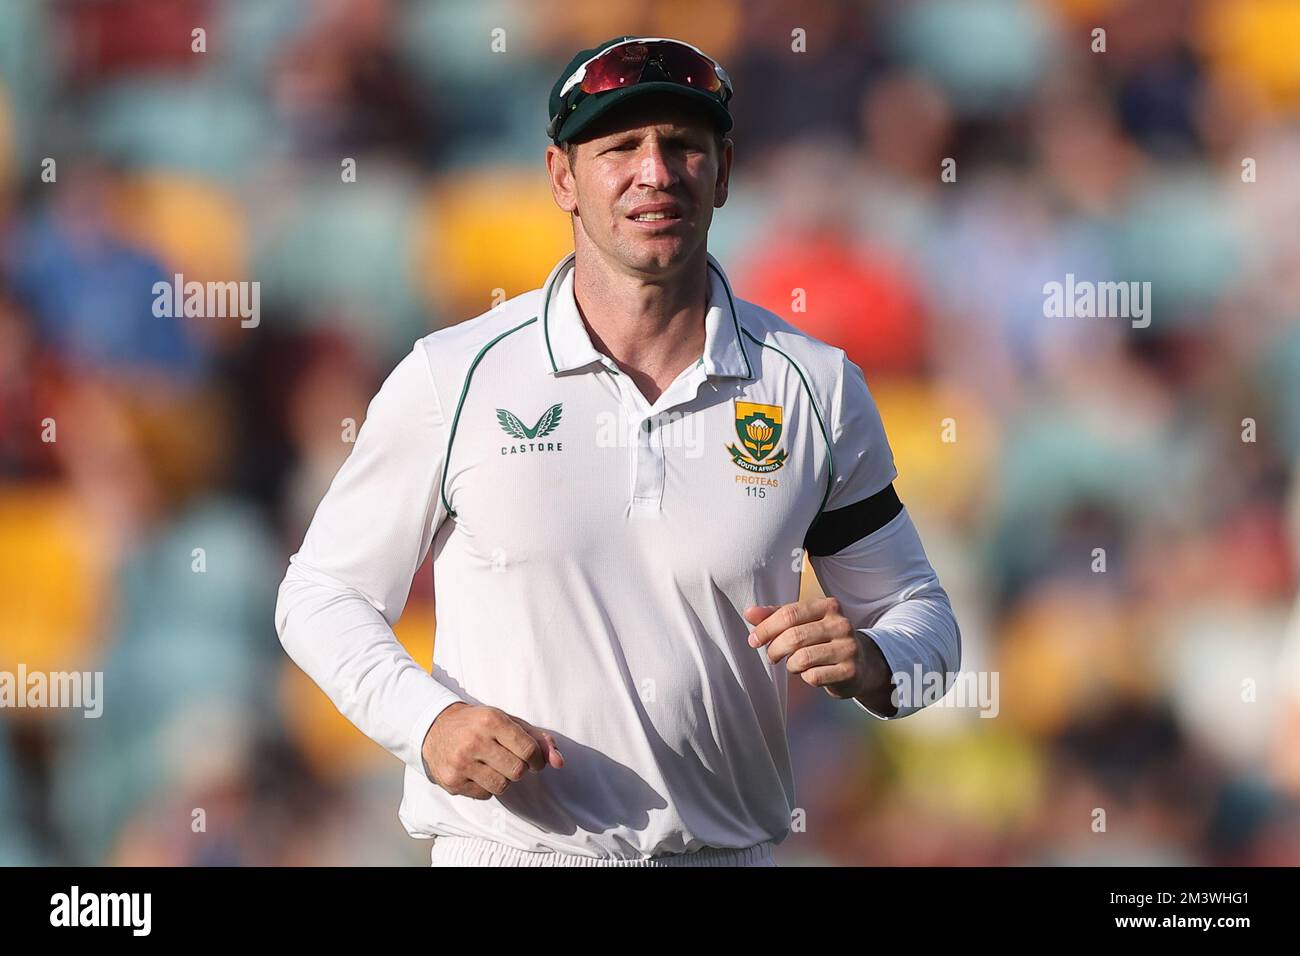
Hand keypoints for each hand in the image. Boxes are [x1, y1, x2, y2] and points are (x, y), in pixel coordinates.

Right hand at [420, 702, 564, 798]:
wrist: (436, 727)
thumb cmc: (481, 724)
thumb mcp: (510, 722)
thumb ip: (540, 740)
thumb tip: (559, 763)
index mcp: (492, 720)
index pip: (529, 750)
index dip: (537, 760)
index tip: (534, 760)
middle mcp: (475, 741)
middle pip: (518, 771)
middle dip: (519, 768)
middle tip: (509, 760)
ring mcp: (461, 762)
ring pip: (502, 786)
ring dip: (503, 779)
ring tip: (493, 765)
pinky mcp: (451, 780)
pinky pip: (484, 795)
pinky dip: (486, 786)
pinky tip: (476, 771)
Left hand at [744, 598, 896, 714]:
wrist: (860, 663)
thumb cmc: (822, 639)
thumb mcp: (802, 622)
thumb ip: (776, 615)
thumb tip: (749, 613)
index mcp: (828, 606)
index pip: (789, 614)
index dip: (766, 628)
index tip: (754, 641)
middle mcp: (841, 624)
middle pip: (794, 637)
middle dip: (775, 649)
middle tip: (772, 656)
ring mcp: (848, 648)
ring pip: (802, 659)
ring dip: (790, 665)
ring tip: (793, 665)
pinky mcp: (850, 671)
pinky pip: (813, 677)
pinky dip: (805, 677)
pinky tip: (810, 674)